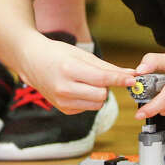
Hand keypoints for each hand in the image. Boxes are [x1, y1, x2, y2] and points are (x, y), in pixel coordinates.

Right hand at [16, 36, 134, 113]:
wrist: (32, 61)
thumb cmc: (57, 54)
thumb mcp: (82, 55)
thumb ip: (107, 67)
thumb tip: (130, 74)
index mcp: (69, 70)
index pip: (102, 79)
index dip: (120, 79)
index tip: (133, 79)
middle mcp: (64, 89)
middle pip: (102, 95)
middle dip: (105, 86)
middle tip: (97, 76)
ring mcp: (63, 102)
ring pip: (97, 104)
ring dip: (98, 94)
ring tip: (85, 82)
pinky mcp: (64, 110)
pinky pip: (88, 108)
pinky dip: (88, 100)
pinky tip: (77, 89)